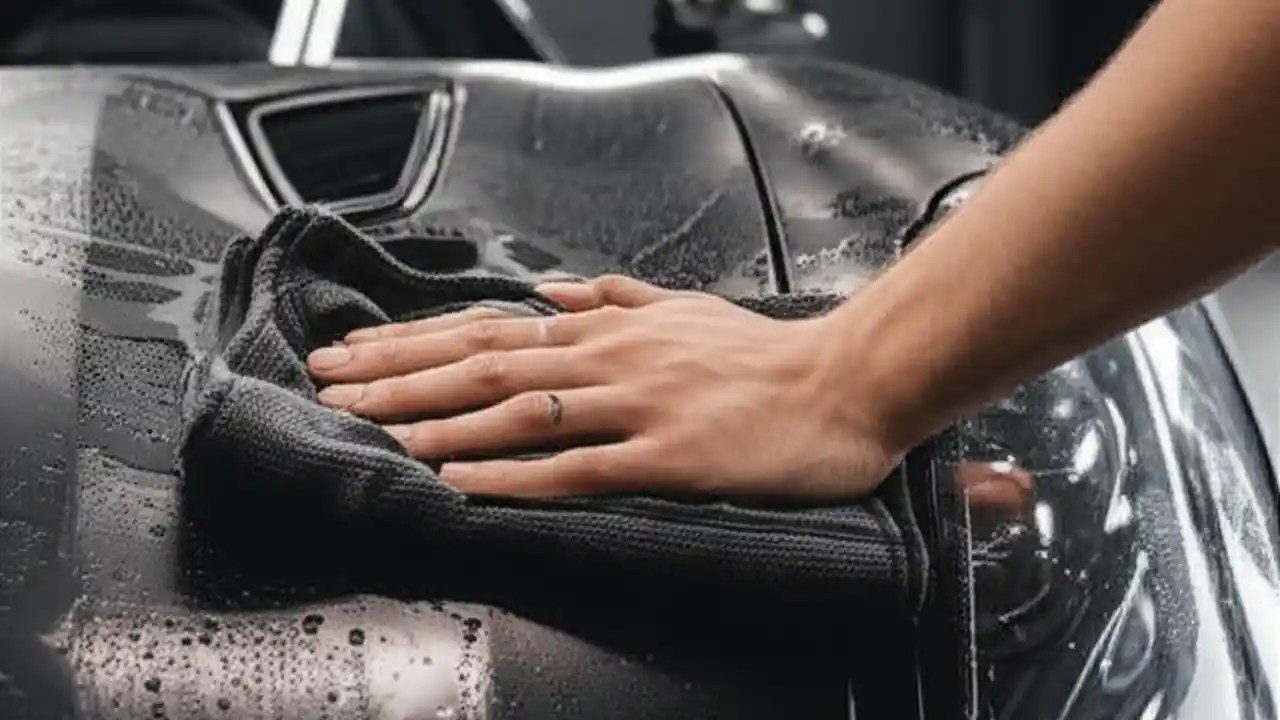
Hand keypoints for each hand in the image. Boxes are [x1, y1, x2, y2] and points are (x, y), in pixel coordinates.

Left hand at [306, 276, 902, 499]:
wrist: (845, 384)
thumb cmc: (765, 354)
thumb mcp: (684, 307)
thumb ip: (614, 296)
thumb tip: (551, 288)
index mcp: (610, 327)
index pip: (492, 328)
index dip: (415, 343)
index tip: (356, 354)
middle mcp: (611, 356)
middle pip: (486, 361)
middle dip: (401, 375)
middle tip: (333, 388)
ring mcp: (636, 404)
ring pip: (519, 408)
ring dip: (440, 418)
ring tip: (376, 431)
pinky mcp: (666, 456)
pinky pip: (575, 466)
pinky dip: (511, 471)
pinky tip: (462, 478)